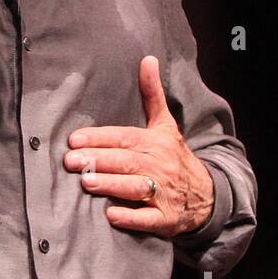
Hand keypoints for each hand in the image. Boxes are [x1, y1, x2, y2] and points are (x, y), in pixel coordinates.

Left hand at [63, 55, 214, 237]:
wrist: (207, 194)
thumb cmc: (174, 157)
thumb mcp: (165, 125)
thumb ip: (152, 94)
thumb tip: (147, 59)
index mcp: (155, 143)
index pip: (125, 138)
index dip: (100, 138)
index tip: (74, 140)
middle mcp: (159, 166)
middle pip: (127, 162)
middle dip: (99, 160)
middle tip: (70, 162)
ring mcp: (164, 194)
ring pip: (135, 188)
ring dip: (112, 185)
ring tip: (87, 183)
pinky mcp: (166, 219)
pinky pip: (149, 219)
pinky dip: (131, 217)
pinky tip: (112, 215)